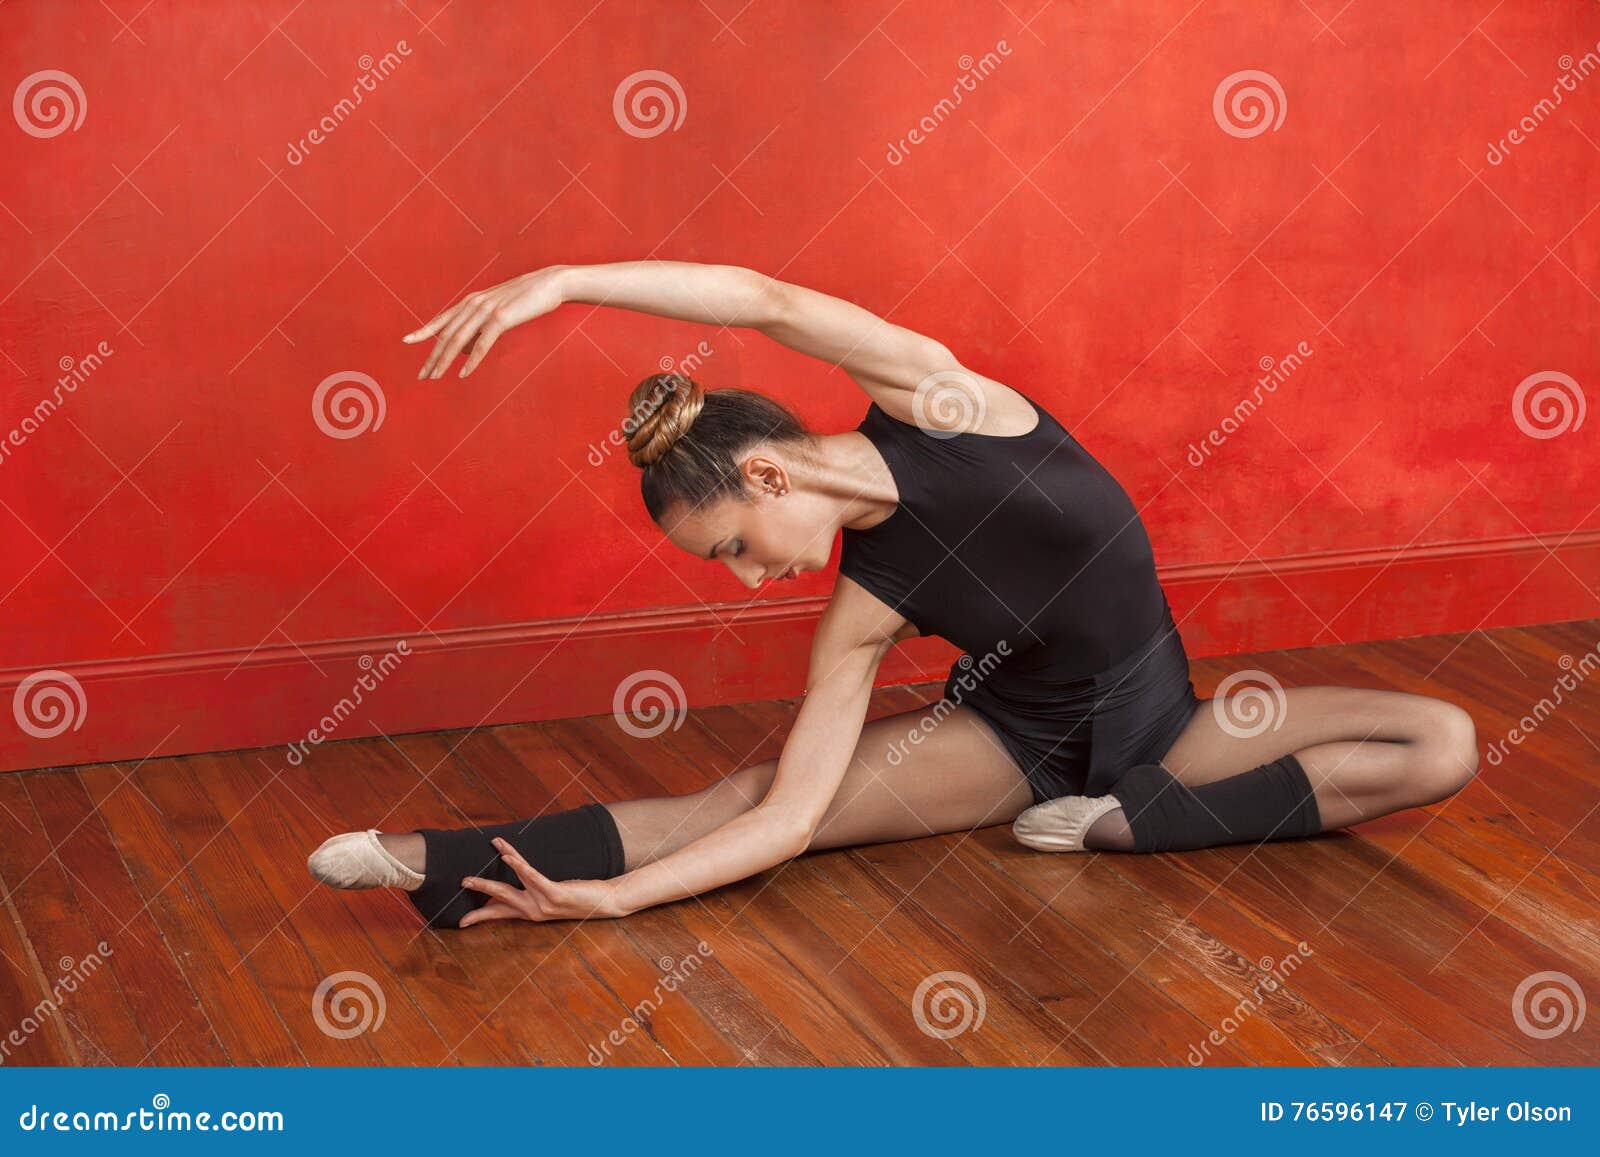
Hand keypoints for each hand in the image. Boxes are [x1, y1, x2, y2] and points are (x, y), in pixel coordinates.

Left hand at [403, 266, 565, 378]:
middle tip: (422, 375)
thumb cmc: (527, 298)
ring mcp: (486, 311)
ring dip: (444, 361)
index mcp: (471, 302)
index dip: (423, 331)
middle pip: (446, 334)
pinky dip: (471, 360)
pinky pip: (482, 344)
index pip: (442, 319)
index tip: (406, 341)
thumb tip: (465, 349)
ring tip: (434, 377)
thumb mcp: (499, 312)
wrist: (550, 283)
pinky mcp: (501, 318)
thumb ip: (481, 327)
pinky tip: (463, 374)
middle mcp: (473, 304)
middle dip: (432, 356)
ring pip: (458, 340)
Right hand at [457, 837, 625, 926]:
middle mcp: (535, 911)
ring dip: (490, 881)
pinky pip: (532, 877)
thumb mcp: (554, 894)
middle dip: (480, 892)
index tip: (461, 923)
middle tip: (461, 882)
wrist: (606, 903)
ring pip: (510, 889)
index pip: (500, 914)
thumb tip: (521, 875)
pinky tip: (507, 855)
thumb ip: (537, 889)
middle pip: (500, 900)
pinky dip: (518, 866)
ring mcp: (544, 904)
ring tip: (473, 873)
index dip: (480, 916)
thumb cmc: (580, 896)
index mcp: (532, 912)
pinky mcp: (555, 894)